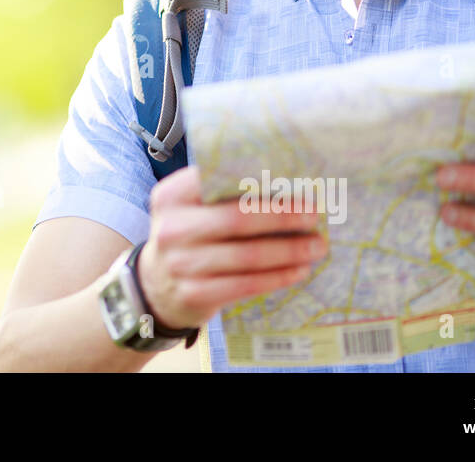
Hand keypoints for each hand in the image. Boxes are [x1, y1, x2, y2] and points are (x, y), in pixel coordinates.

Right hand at [137, 165, 328, 329]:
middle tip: (314, 215)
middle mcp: (171, 228)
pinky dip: (278, 277)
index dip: (260, 182)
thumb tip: (285, 184)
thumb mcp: (190, 209)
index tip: (296, 184)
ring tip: (316, 246)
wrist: (157, 285)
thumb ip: (221, 194)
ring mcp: (181, 264)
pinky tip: (298, 270)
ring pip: (248, 256)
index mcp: (171, 196)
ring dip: (289, 251)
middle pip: (238, 219)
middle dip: (282, 216)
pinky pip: (246, 285)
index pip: (217, 180)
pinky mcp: (195, 294)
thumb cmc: (188, 236)